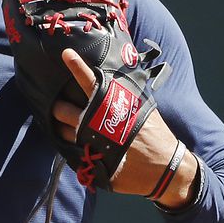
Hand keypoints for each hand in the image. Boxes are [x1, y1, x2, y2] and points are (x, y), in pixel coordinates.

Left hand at [52, 48, 198, 207]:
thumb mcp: (144, 109)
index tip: (66, 54)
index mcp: (113, 107)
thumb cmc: (155, 135)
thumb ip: (126, 95)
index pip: (91, 82)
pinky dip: (71, 147)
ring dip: (61, 128)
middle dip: (58, 107)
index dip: (77, 67)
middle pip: (64, 111)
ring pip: (63, 133)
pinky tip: (78, 145)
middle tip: (59, 105)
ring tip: (64, 126)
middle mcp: (99, 125)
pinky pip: (72, 153)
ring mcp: (93, 145)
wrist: (165, 168)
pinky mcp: (92, 163)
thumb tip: (115, 79)